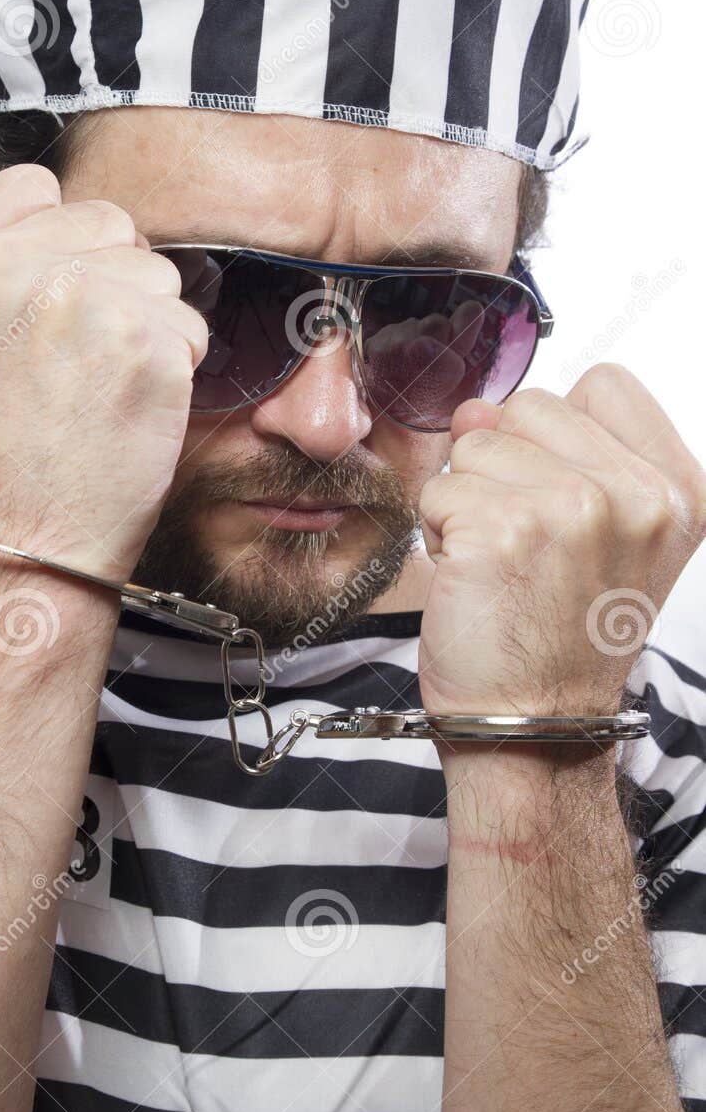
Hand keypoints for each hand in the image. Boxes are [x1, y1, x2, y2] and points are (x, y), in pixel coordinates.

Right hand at [0, 164, 207, 580]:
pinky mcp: (137, 335)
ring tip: (95, 386)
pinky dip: (175, 364)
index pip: (37, 188)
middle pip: (107, 220)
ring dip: (146, 323)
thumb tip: (65, 202)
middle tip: (69, 363)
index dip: (58, 249)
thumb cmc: (1, 442)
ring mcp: (68, 296)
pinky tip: (127, 406)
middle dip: (109, 282)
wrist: (23, 536)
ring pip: (157, 268)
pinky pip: (190, 320)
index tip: (37, 317)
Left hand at [417, 364, 705, 717]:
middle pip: (529, 406)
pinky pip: (438, 491)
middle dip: (506, 467)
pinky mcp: (502, 529)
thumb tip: (479, 405)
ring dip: (468, 502)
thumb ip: (550, 451)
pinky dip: (438, 534)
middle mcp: (635, 495)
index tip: (561, 494)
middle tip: (526, 544)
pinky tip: (472, 580)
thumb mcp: (596, 535)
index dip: (558, 431)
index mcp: (674, 489)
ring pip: (474, 445)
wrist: (539, 727)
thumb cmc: (562, 636)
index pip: (603, 383)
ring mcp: (571, 508)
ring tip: (501, 564)